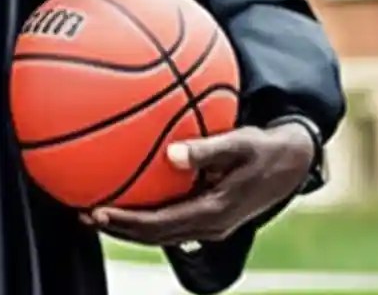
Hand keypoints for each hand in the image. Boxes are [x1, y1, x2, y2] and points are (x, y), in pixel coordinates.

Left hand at [82, 123, 315, 245]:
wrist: (293, 163)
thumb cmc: (264, 147)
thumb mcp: (242, 142)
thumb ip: (208, 149)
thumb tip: (172, 154)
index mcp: (215, 211)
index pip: (160, 224)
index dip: (127, 223)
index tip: (97, 212)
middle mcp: (210, 225)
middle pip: (154, 235)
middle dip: (118, 229)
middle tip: (83, 215)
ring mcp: (210, 224)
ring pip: (161, 232)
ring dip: (127, 226)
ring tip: (93, 212)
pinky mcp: (208, 216)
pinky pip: (169, 220)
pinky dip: (144, 214)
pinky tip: (123, 197)